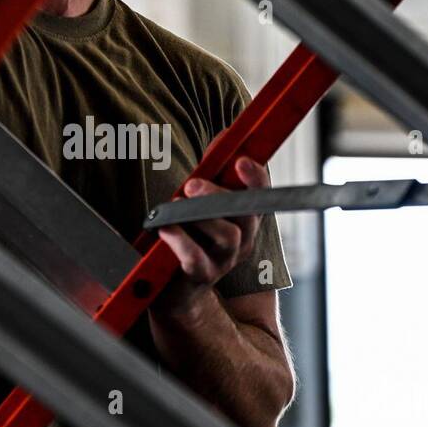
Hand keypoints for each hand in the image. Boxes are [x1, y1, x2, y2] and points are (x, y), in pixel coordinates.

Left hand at [155, 156, 268, 315]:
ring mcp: (223, 260)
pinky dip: (181, 241)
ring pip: (228, 236)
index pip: (261, 195)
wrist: (174, 289)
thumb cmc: (189, 238)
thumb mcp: (201, 202)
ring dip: (203, 216)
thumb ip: (213, 172)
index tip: (241, 161)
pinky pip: (195, 258)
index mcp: (244, 220)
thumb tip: (224, 137)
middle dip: (221, 194)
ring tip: (177, 204)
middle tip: (193, 184)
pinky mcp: (200, 276)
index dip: (256, 177)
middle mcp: (241, 241)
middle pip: (246, 214)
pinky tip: (165, 228)